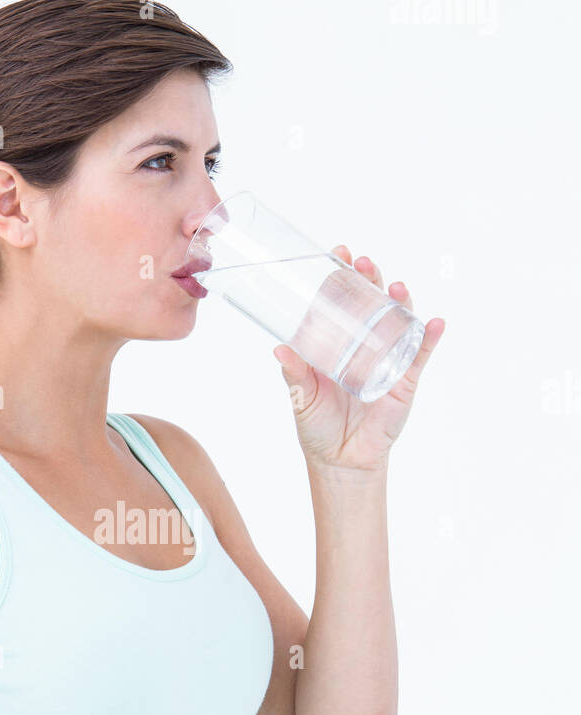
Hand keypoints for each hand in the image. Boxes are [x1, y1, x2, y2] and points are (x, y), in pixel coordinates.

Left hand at [272, 246, 445, 473]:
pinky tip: (434, 323)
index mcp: (338, 342)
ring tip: (395, 288)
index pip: (344, 300)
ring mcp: (388, 359)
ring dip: (401, 301)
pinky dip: (430, 337)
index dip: (344, 276)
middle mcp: (365, 344)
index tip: (339, 254)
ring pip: (399, 321)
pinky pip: (420, 355)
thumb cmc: (318, 425)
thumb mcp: (301, 396)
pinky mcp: (405, 381)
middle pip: (373, 303)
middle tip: (363, 264)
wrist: (341, 460)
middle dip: (370, 279)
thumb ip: (293, 373)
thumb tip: (279, 349)